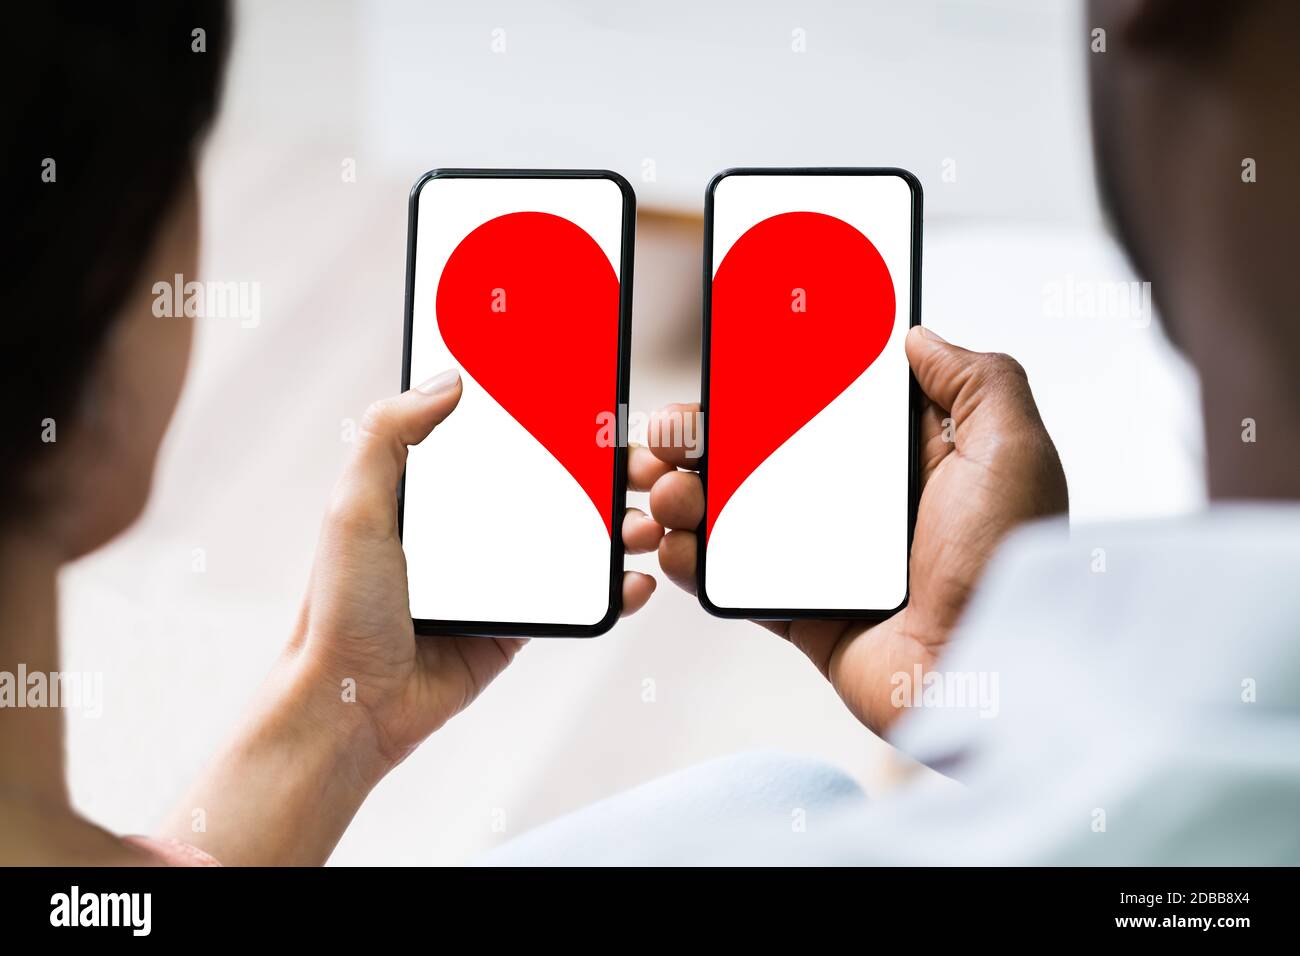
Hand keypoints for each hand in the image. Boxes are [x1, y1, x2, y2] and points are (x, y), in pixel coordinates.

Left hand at [288, 369, 662, 776]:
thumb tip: (448, 380)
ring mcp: (497, 576)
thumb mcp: (353, 509)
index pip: (495, 439)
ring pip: (571, 539)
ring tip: (645, 520)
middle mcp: (467, 528)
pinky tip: (635, 578)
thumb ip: (388, 437)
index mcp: (427, 491)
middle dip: (597, 471)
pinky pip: (575, 598)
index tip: (587, 399)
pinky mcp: (518, 623)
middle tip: (635, 463)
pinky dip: (612, 588)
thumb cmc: (340, 609)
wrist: (355, 706)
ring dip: (616, 526)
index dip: (540, 417)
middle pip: (545, 484)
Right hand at [648, 327, 1067, 733]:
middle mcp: (859, 506)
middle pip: (763, 456)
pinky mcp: (801, 612)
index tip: (722, 364)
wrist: (989, 676)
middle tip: (668, 433)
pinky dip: (690, 561)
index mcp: (905, 460)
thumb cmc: (1006, 563)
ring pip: (734, 515)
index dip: (770, 383)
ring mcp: (823, 560)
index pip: (823, 405)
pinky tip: (674, 543)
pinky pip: (732, 582)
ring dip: (683, 494)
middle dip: (702, 438)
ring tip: (664, 490)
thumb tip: (918, 336)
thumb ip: (976, 380)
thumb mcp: (1011, 449)